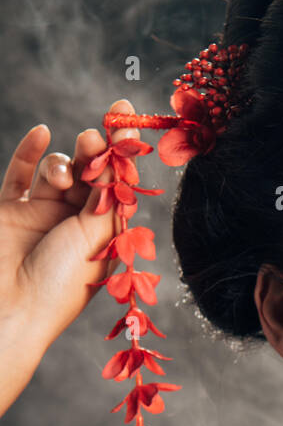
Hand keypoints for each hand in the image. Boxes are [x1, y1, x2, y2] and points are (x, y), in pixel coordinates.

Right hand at [0, 100, 139, 415]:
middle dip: (93, 152)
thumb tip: (120, 162)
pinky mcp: (11, 211)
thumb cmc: (62, 284)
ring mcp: (42, 215)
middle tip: (93, 139)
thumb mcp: (96, 240)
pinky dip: (30, 153)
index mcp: (104, 236)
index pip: (117, 187)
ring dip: (63, 163)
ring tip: (63, 176)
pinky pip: (20, 174)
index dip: (122, 153)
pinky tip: (42, 133)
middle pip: (89, 174)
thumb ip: (107, 198)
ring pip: (58, 171)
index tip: (127, 117)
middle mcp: (75, 225)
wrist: (12, 308)